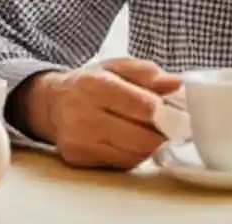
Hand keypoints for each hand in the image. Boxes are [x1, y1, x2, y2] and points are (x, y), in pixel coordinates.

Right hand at [19, 58, 180, 169]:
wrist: (52, 103)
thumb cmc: (91, 83)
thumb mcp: (117, 67)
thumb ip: (149, 74)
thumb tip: (179, 84)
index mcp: (94, 85)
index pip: (144, 107)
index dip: (166, 111)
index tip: (176, 111)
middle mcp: (82, 114)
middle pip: (141, 137)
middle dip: (162, 133)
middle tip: (171, 126)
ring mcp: (78, 140)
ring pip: (134, 155)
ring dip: (150, 146)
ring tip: (152, 132)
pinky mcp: (78, 158)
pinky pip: (121, 163)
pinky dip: (134, 154)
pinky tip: (132, 141)